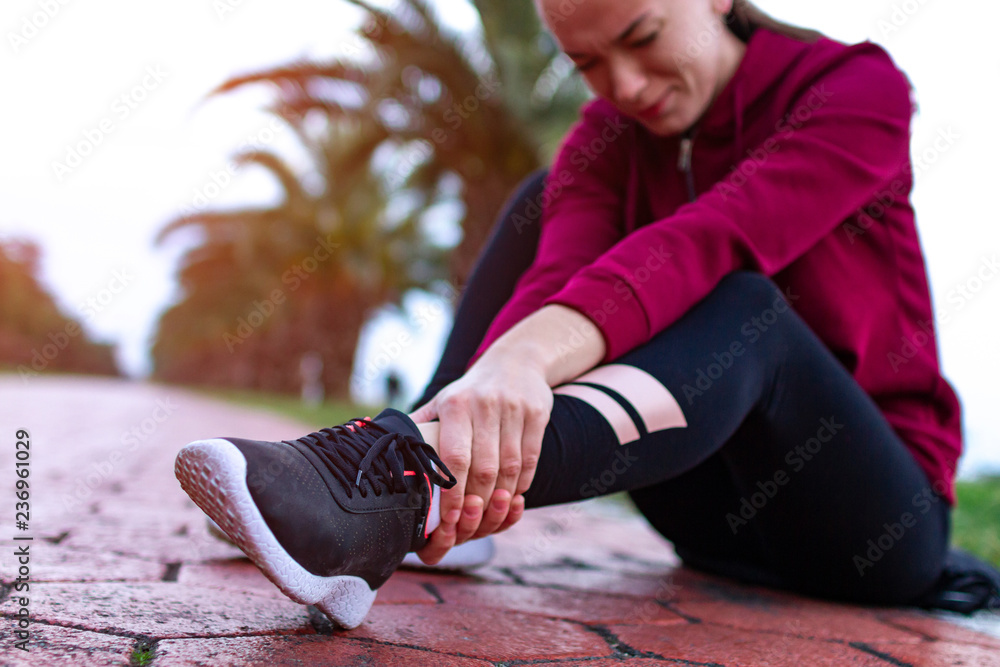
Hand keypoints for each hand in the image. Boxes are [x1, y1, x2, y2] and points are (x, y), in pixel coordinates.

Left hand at [409, 350, 551, 563]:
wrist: (516, 362)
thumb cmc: (470, 393)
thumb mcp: (442, 402)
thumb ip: (419, 428)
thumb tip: (381, 452)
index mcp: (455, 405)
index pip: (454, 458)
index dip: (452, 494)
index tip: (449, 520)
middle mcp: (484, 405)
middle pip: (484, 468)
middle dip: (477, 503)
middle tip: (469, 525)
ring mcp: (514, 409)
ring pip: (510, 466)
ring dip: (501, 497)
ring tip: (490, 514)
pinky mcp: (538, 414)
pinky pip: (530, 459)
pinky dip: (521, 483)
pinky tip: (511, 495)